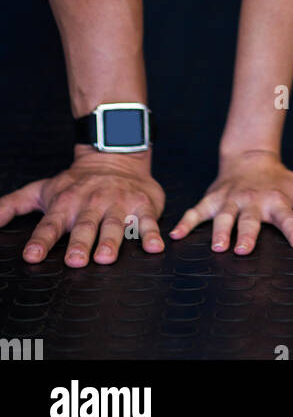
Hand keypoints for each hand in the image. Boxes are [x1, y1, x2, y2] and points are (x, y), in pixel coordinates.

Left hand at [0, 150, 164, 265]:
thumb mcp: (41, 190)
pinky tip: (154, 246)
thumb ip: (12, 205)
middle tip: (76, 261)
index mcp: (66, 203)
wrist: (116, 155)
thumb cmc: (76, 182)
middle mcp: (92, 204)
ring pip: (114, 225)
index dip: (41, 240)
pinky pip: (148, 222)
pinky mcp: (142, 205)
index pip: (50, 224)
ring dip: (111, 241)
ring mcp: (118, 204)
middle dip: (80, 244)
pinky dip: (152, 234)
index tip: (32, 256)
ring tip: (107, 257)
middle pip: (85, 226)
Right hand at [170, 149, 292, 252]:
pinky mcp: (212, 200)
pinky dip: (186, 223)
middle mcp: (253, 202)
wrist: (250, 157)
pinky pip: (196, 213)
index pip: (290, 218)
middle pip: (251, 220)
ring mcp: (231, 201)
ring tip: (218, 246)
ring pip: (224, 217)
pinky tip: (175, 237)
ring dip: (220, 231)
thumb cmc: (282, 180)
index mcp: (277, 201)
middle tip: (244, 249)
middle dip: (247, 233)